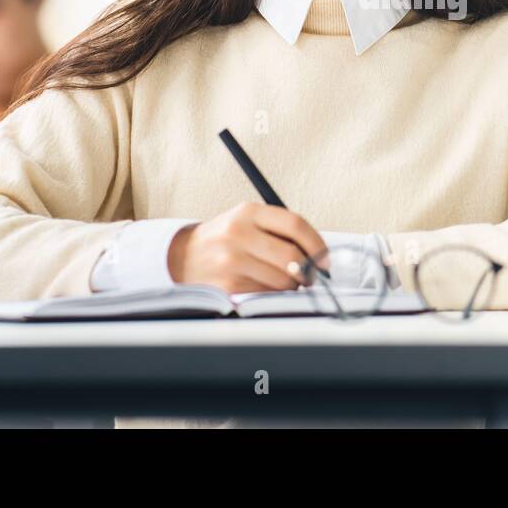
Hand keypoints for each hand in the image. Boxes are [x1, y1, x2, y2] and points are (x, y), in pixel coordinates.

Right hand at [166, 202, 327, 292]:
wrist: (182, 257)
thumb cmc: (225, 240)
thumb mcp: (247, 222)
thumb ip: (280, 232)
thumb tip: (319, 258)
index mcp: (248, 212)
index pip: (295, 224)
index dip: (317, 244)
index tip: (325, 258)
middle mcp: (238, 234)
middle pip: (292, 256)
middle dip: (308, 271)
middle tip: (311, 277)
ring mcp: (231, 261)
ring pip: (282, 280)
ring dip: (290, 286)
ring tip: (282, 281)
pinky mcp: (227, 286)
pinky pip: (266, 295)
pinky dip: (271, 295)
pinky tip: (262, 287)